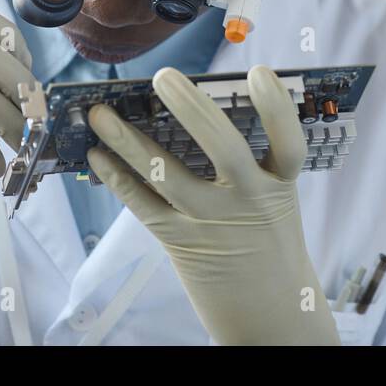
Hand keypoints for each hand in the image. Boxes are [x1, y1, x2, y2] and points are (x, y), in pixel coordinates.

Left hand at [87, 65, 339, 344]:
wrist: (268, 313)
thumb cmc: (268, 239)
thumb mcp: (277, 201)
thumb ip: (252, 161)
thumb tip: (196, 108)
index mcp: (281, 187)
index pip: (288, 143)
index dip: (276, 108)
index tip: (259, 72)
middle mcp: (247, 202)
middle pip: (222, 148)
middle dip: (190, 108)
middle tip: (164, 76)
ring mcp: (211, 222)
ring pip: (165, 173)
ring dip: (127, 139)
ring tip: (99, 112)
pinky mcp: (180, 242)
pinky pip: (142, 205)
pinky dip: (116, 178)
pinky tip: (97, 154)